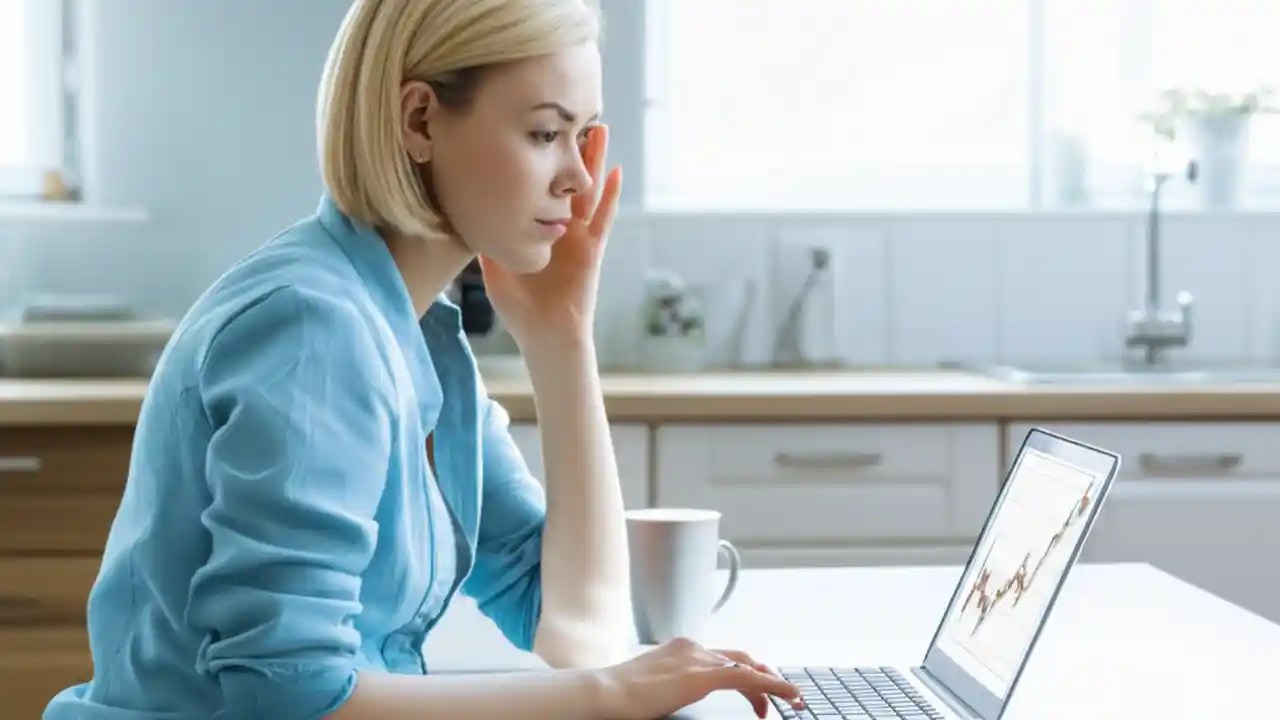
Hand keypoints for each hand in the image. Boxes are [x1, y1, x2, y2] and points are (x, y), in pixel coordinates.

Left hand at [478, 124, 622, 353]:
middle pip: (567, 179)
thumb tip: (462, 215)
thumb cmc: (520, 308)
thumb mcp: (493, 266)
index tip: (531, 128)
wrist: (544, 337)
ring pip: (588, 190)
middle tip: (571, 114)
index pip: (539, 186)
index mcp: (539, 228)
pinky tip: (615, 172)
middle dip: (570, 149)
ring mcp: (579, 237)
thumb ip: (485, 240)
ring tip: (599, 128)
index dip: (539, 161)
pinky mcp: (592, 250)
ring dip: (594, 161)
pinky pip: (603, 218)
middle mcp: (561, 227)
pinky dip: (611, 196)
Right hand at [594, 637, 804, 719]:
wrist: (605, 694)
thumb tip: (678, 698)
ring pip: (747, 668)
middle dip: (764, 677)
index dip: (746, 673)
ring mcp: (697, 659)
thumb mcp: (656, 687)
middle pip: (741, 659)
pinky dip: (772, 686)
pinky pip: (747, 679)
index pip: (723, 657)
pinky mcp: (701, 676)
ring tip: (787, 701)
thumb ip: (674, 687)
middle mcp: (693, 648)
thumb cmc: (620, 696)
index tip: (757, 691)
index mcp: (681, 649)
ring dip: (771, 684)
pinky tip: (786, 694)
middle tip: (777, 699)